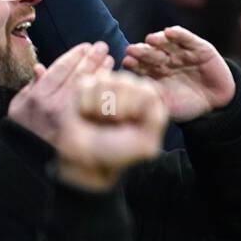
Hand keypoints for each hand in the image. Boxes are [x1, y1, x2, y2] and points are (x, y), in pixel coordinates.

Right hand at [8, 42, 112, 144]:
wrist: (30, 160)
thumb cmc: (23, 130)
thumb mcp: (18, 106)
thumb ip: (31, 86)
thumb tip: (40, 67)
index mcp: (39, 96)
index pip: (60, 69)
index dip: (75, 55)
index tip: (85, 46)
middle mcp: (55, 105)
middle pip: (78, 76)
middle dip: (92, 59)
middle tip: (102, 47)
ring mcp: (70, 118)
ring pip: (89, 89)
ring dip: (101, 72)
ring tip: (110, 61)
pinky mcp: (82, 128)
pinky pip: (96, 106)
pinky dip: (104, 92)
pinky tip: (110, 83)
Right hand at [54, 70, 169, 190]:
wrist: (86, 159)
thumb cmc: (117, 152)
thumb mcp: (145, 144)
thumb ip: (156, 120)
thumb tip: (152, 93)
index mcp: (148, 100)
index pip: (147, 90)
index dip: (135, 109)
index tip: (129, 125)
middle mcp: (130, 89)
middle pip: (125, 82)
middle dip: (116, 108)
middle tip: (113, 124)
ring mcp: (107, 85)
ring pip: (105, 81)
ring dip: (99, 107)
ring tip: (100, 119)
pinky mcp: (86, 86)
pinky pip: (86, 85)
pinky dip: (85, 103)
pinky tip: (87, 113)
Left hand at [122, 26, 235, 121]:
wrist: (217, 105)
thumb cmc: (188, 106)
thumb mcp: (167, 106)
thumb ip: (152, 99)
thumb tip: (132, 93)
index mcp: (154, 73)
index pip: (140, 66)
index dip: (134, 64)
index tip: (126, 62)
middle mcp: (165, 60)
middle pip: (151, 53)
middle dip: (142, 51)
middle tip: (132, 49)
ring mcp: (181, 52)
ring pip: (167, 43)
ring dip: (158, 40)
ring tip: (151, 39)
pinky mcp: (198, 47)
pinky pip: (187, 39)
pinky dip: (179, 34)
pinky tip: (170, 32)